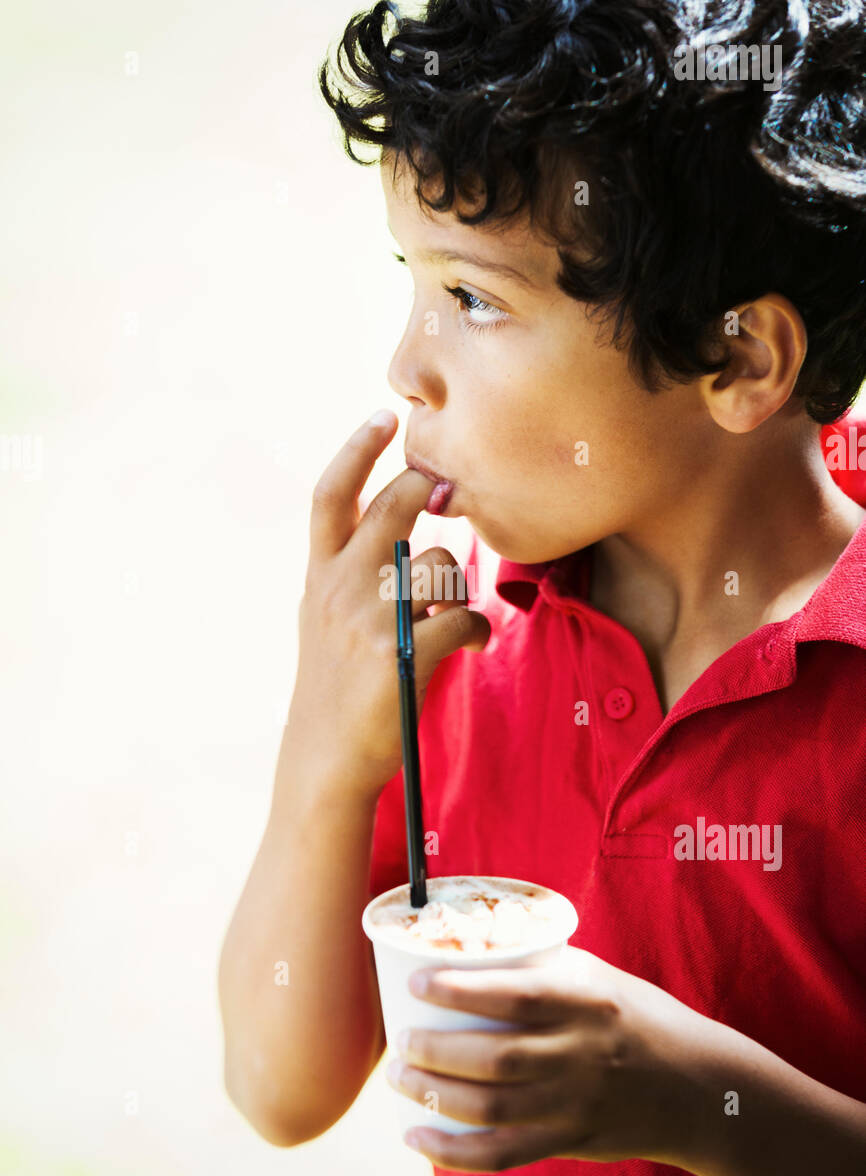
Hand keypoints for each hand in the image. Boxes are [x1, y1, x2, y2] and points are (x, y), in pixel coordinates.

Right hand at [284, 411, 490, 797]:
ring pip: (441, 563)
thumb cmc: (336, 689)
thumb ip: (347, 575)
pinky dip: (475, 627)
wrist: (325, 760)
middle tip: (450, 487)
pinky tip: (469, 641)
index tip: (385, 415)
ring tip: (449, 612)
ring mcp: (369, 620)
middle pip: (393, 508)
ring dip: (457, 582)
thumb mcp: (322, 622)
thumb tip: (402, 538)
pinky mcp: (403, 654)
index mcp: (317, 576)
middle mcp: (337, 588)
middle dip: (429, 487)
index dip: (356, 449)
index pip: (330, 495)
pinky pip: (464, 616)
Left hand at [386, 946, 713, 1172]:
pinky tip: (418, 1135)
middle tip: (399, 1041)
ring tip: (400, 1078)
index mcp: (588, 1001)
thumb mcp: (598, 979)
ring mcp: (576, 1103)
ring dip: (435, 1096)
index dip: (460, 990)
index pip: (517, 995)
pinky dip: (454, 1152)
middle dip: (434, 1052)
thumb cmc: (636, 1017)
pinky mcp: (572, 1141)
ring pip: (492, 1108)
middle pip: (496, 1058)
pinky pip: (503, 1155)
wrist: (698, 1087)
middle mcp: (582, 1054)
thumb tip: (467, 952)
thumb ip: (540, 969)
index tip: (415, 983)